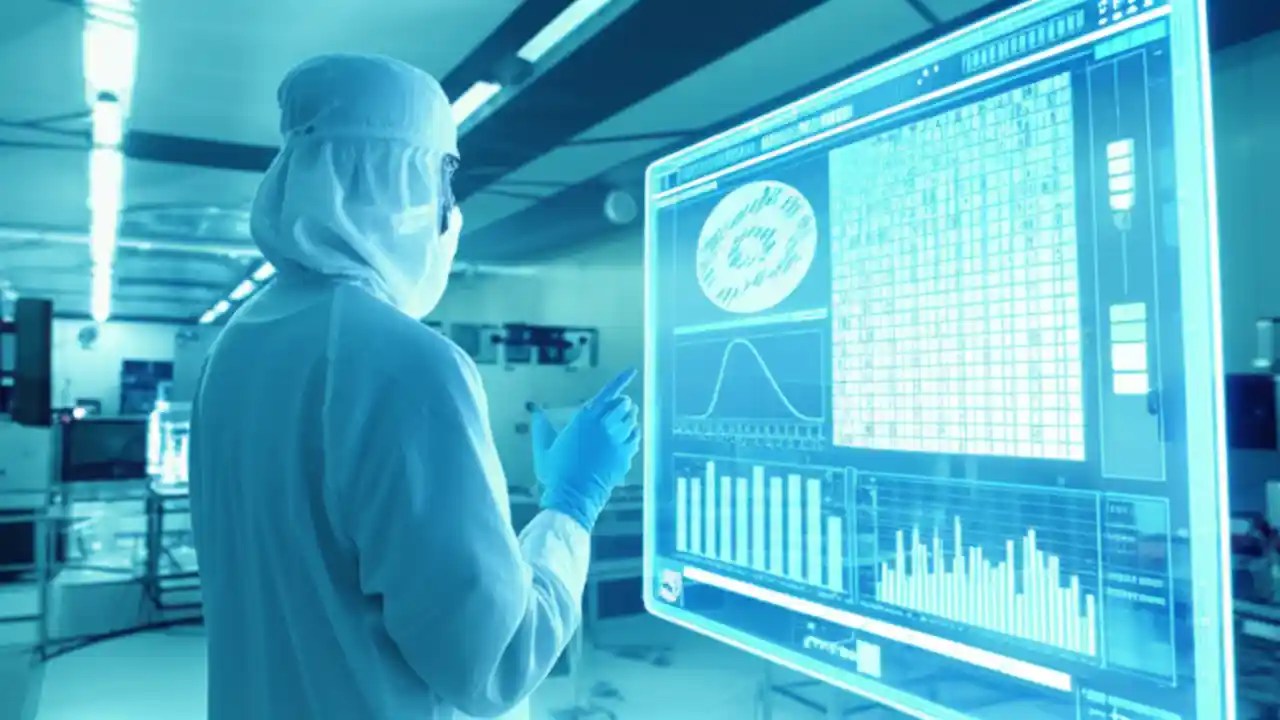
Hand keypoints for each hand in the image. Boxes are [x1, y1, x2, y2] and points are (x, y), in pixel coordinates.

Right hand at [530, 368, 640, 530]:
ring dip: (629, 417)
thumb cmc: (555, 473)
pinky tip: (629, 435)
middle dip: (622, 403)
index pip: (608, 393)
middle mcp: (603, 426)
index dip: (621, 380)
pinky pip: (635, 438)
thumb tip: (534, 410)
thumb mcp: (544, 447)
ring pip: (632, 420)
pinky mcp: (624, 456)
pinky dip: (633, 433)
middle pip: (623, 404)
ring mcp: (616, 441)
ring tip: (625, 418)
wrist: (572, 497)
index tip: (632, 371)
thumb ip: (541, 426)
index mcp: (584, 419)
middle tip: (620, 405)